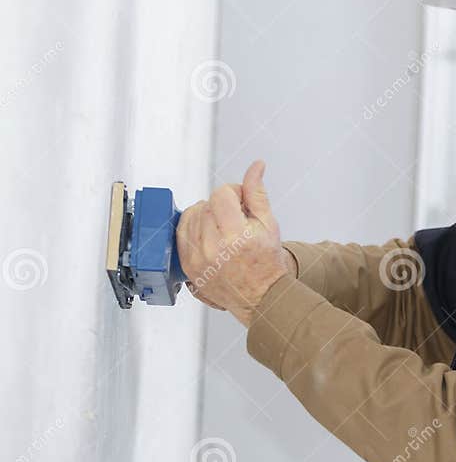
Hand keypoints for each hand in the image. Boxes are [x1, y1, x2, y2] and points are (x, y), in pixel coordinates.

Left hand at [177, 160, 288, 325]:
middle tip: (234, 216)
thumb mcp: (269, 223)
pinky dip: (193, 228)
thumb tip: (256, 166)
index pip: (220, 195)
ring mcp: (197, 258)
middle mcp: (213, 248)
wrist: (259, 295)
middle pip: (205, 204)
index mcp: (236, 236)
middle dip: (220, 204)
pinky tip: (208, 233)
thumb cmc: (266, 261)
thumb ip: (257, 193)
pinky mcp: (187, 265)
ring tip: (222, 226)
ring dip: (205, 215)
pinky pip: (181, 234)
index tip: (241, 202)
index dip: (233, 193)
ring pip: (190, 216)